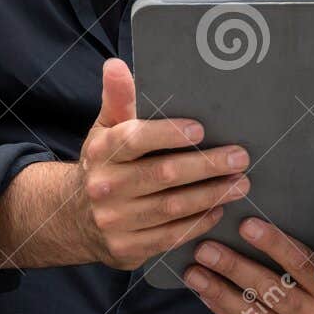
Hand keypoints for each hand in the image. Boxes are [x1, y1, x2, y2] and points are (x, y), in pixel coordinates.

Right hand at [76, 58, 251, 270]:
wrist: (73, 216)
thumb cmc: (105, 162)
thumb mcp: (106, 128)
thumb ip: (118, 98)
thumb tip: (116, 65)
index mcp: (103, 151)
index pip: (136, 139)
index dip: (169, 134)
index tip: (201, 129)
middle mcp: (105, 186)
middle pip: (162, 175)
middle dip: (206, 166)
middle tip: (240, 158)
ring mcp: (113, 221)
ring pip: (171, 208)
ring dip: (211, 195)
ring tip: (240, 183)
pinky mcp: (125, 248)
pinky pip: (169, 236)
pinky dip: (198, 222)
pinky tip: (218, 209)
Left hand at [183, 217, 313, 313]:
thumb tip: (291, 224)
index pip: (303, 265)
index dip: (274, 245)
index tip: (248, 226)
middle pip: (270, 291)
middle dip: (234, 268)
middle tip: (206, 249)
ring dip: (220, 292)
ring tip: (196, 272)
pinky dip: (227, 313)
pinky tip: (209, 297)